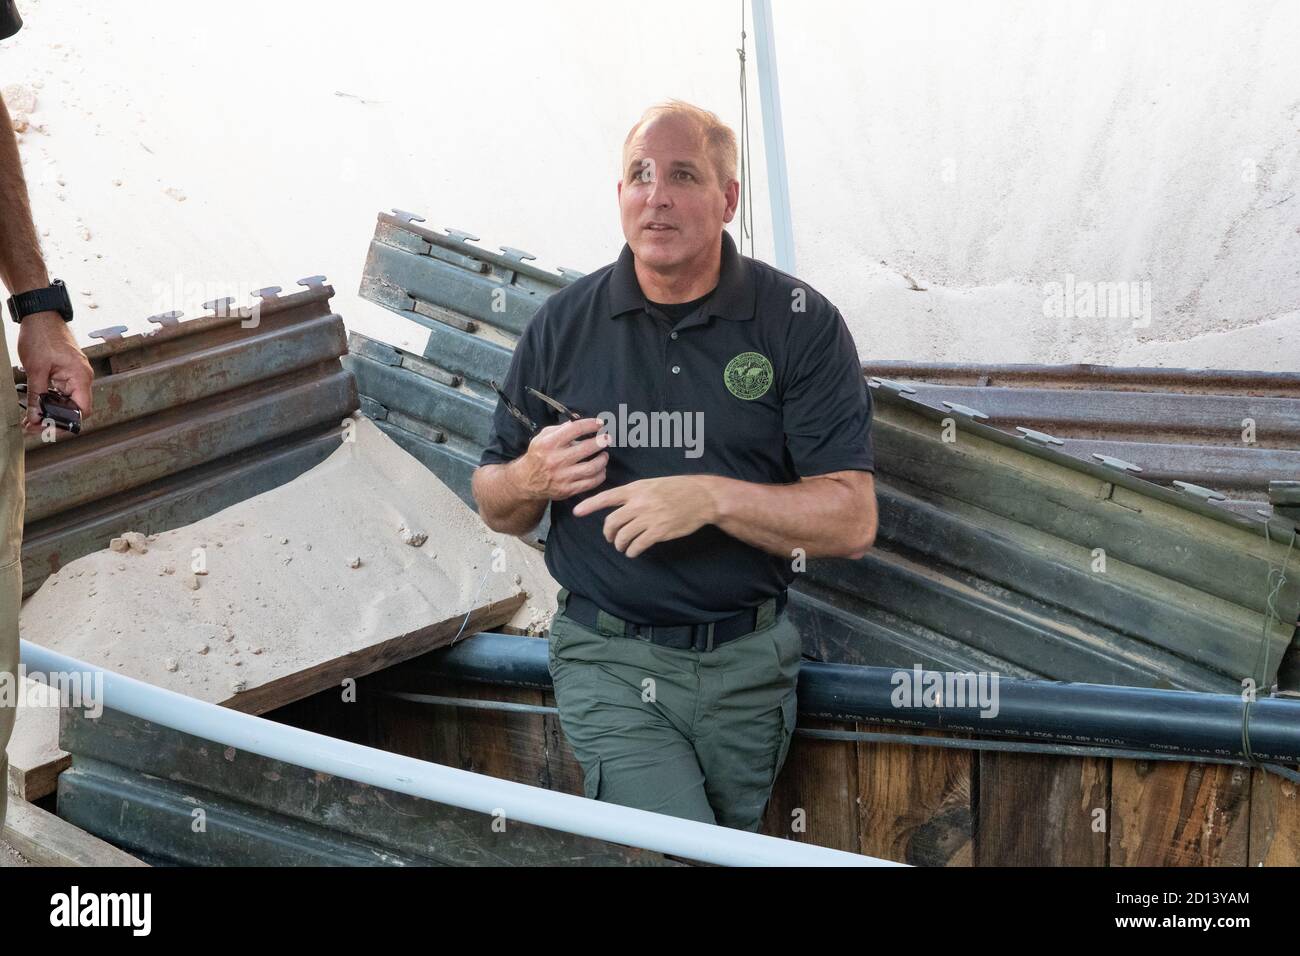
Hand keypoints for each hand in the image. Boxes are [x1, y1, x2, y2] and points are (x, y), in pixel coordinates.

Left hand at [16, 312, 93, 434]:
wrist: (40, 314)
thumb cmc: (42, 335)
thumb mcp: (35, 369)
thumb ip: (37, 395)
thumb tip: (36, 416)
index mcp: (80, 377)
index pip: (82, 410)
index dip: (67, 423)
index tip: (48, 430)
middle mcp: (82, 377)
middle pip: (74, 408)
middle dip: (54, 419)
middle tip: (33, 426)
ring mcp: (75, 374)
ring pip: (66, 401)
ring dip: (50, 410)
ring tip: (31, 417)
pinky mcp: (66, 371)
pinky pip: (61, 391)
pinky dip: (49, 399)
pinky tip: (36, 404)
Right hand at [511, 417, 609, 500]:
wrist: (527, 480)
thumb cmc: (539, 454)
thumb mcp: (543, 436)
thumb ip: (561, 428)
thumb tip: (579, 418)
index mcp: (549, 444)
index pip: (575, 429)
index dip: (591, 424)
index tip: (600, 423)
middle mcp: (555, 460)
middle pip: (587, 448)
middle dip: (601, 441)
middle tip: (607, 438)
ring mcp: (562, 476)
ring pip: (592, 467)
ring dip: (603, 459)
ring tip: (604, 455)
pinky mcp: (567, 490)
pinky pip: (590, 482)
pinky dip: (600, 475)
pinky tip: (601, 469)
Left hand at [572, 475, 718, 557]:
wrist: (702, 496)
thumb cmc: (677, 489)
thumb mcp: (652, 484)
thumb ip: (634, 494)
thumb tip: (618, 504)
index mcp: (636, 489)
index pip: (606, 497)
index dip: (589, 505)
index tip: (576, 512)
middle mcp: (639, 503)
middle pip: (611, 522)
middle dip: (608, 533)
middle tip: (611, 537)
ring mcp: (649, 518)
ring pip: (623, 536)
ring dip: (620, 544)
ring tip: (623, 546)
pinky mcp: (659, 531)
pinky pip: (637, 545)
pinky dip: (632, 551)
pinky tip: (634, 551)